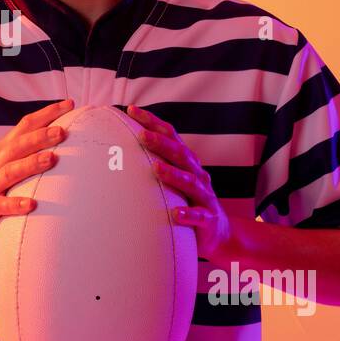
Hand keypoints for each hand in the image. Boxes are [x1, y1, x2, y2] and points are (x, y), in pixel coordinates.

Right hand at [0, 98, 73, 255]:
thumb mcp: (10, 171)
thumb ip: (30, 155)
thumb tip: (67, 140)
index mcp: (2, 152)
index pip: (24, 126)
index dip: (46, 114)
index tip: (70, 104)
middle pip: (17, 146)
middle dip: (39, 137)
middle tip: (63, 131)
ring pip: (9, 172)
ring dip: (30, 164)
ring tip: (52, 159)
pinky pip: (0, 206)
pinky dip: (15, 204)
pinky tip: (32, 204)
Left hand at [127, 104, 234, 259]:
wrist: (218, 231)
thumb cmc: (188, 200)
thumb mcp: (175, 178)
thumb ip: (156, 161)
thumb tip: (121, 145)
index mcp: (188, 163)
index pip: (171, 136)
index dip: (153, 122)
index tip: (131, 109)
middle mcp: (198, 175)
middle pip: (181, 155)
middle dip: (162, 144)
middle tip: (141, 135)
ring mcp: (205, 196)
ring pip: (190, 183)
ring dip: (173, 175)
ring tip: (156, 168)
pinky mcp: (208, 219)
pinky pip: (199, 216)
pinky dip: (188, 214)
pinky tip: (175, 214)